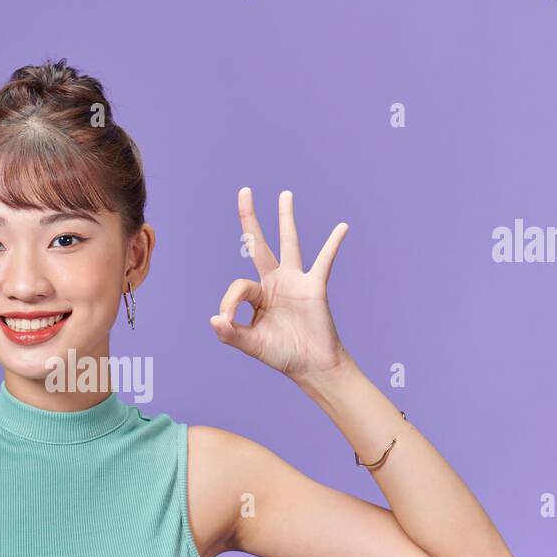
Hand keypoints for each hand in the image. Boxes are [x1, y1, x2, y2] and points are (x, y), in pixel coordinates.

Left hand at [210, 187, 350, 378]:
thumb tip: (214, 319)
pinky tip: (342, 227)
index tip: (228, 322)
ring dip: (286, 218)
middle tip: (244, 190)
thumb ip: (231, 334)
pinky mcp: (314, 287)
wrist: (311, 365)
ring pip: (289, 243)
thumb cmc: (282, 354)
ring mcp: (295, 281)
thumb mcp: (251, 345)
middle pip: (258, 244)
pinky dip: (333, 244)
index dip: (229, 302)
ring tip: (284, 194)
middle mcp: (274, 282)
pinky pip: (324, 261)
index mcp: (257, 295)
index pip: (238, 285)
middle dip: (249, 218)